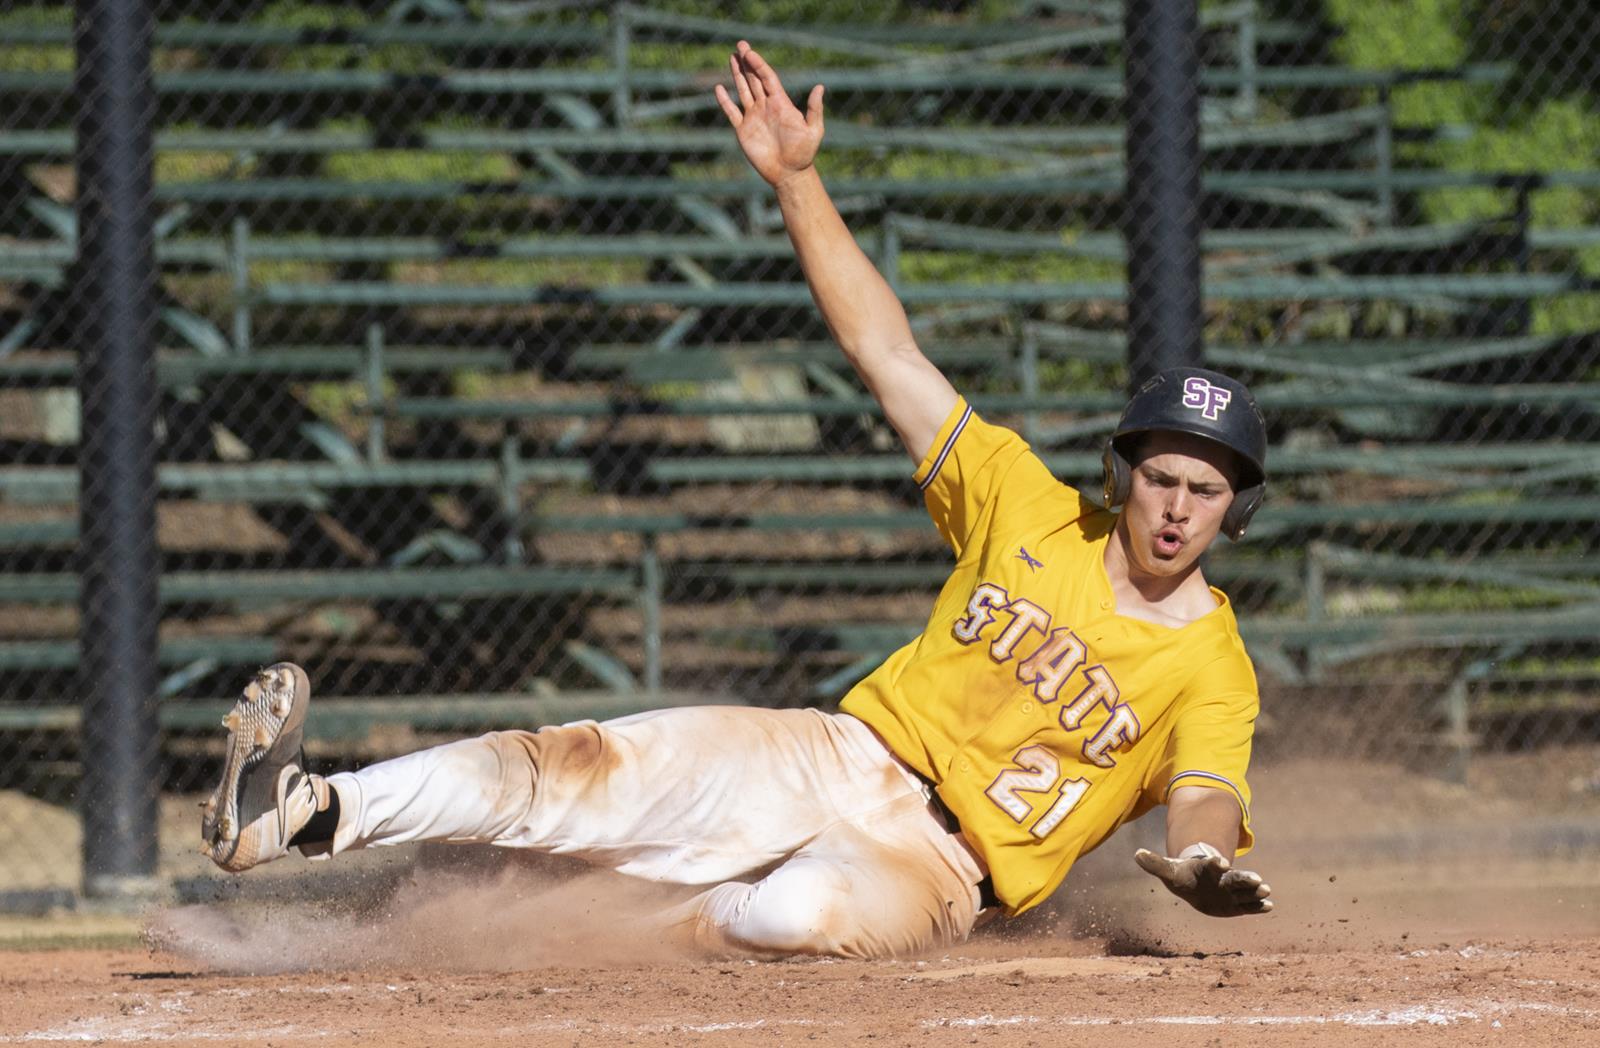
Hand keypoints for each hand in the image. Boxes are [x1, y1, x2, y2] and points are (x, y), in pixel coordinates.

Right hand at [714, 40, 824, 188]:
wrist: (789, 174)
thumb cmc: (804, 153)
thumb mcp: (813, 130)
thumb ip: (814, 109)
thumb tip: (820, 87)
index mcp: (780, 103)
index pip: (767, 78)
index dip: (758, 64)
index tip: (749, 53)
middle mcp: (766, 106)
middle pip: (754, 79)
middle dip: (747, 62)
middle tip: (740, 45)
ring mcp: (754, 117)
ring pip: (743, 91)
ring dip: (738, 74)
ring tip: (732, 57)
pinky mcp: (743, 130)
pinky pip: (732, 112)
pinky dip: (725, 101)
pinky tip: (719, 89)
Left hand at [1135, 844, 1272, 917]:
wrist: (1195, 884)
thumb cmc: (1183, 875)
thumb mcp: (1168, 871)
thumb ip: (1155, 864)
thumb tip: (1136, 854)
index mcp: (1206, 868)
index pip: (1211, 864)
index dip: (1215, 862)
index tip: (1221, 862)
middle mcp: (1222, 878)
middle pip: (1235, 877)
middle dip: (1245, 878)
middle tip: (1258, 880)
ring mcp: (1232, 891)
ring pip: (1245, 890)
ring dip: (1255, 891)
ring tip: (1266, 890)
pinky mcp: (1237, 904)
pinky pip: (1249, 905)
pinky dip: (1258, 906)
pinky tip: (1269, 906)